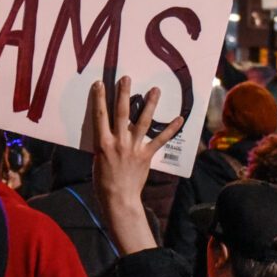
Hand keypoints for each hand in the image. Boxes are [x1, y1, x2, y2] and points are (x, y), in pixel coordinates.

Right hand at [90, 75, 182, 255]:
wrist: (118, 198)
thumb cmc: (103, 182)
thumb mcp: (97, 160)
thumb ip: (103, 143)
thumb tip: (107, 131)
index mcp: (103, 143)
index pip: (100, 116)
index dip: (99, 98)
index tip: (100, 83)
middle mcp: (119, 142)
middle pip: (121, 113)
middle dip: (123, 94)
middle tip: (126, 78)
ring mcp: (134, 148)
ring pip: (143, 122)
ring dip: (149, 104)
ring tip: (155, 90)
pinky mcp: (146, 155)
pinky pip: (160, 141)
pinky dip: (170, 130)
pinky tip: (179, 119)